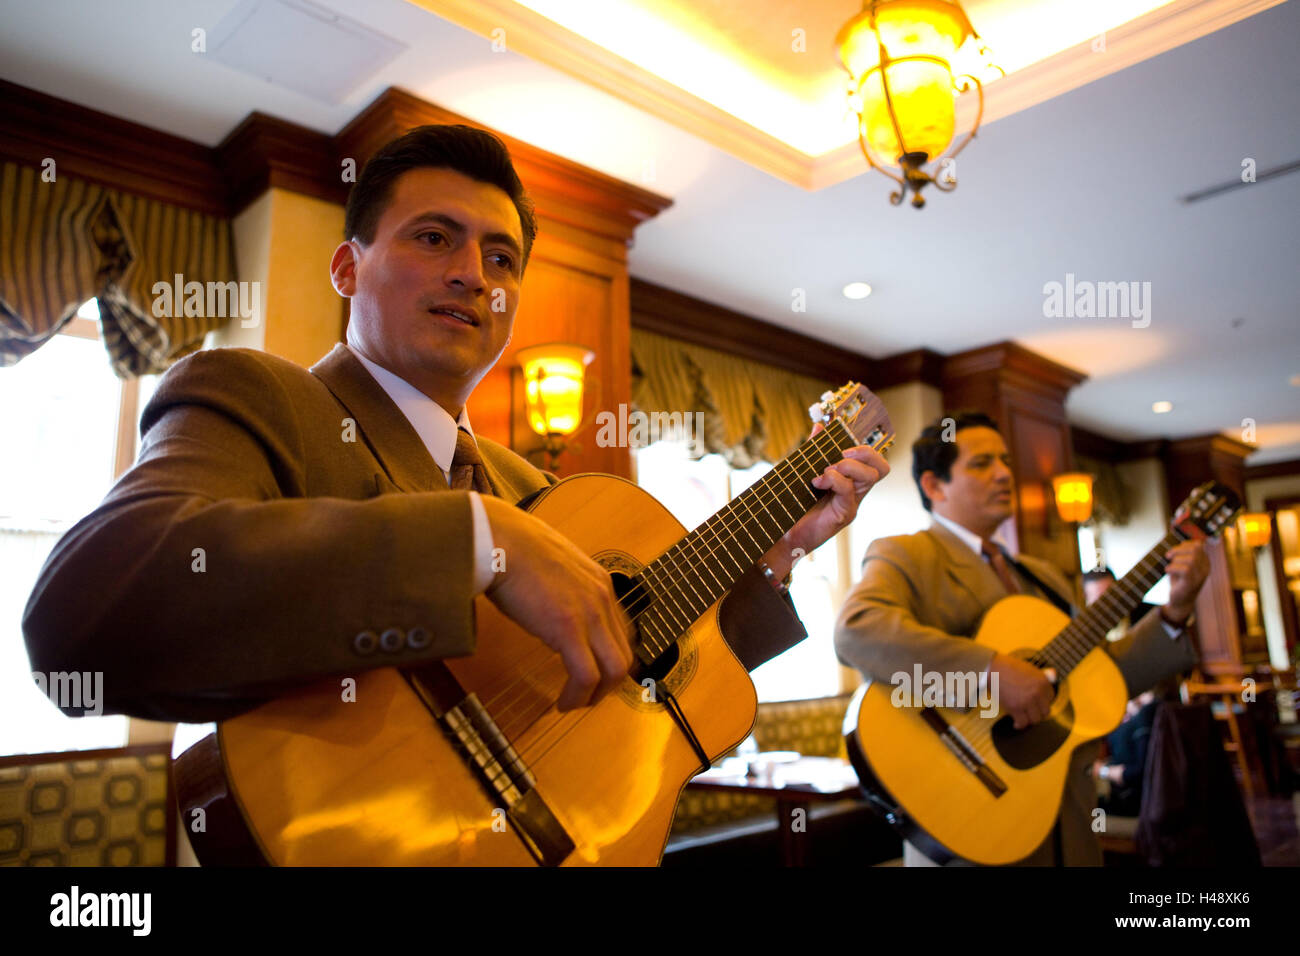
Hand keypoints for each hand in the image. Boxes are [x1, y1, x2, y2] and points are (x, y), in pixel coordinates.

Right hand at [479, 497, 633, 710]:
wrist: (498, 539)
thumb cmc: (512, 549)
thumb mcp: (552, 567)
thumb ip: (562, 587)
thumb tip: (551, 607)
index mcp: (599, 582)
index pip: (622, 632)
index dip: (610, 660)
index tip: (594, 675)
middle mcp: (602, 597)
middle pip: (624, 655)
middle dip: (608, 684)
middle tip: (586, 697)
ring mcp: (588, 612)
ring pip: (613, 670)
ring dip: (595, 695)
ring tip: (574, 703)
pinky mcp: (567, 627)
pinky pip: (585, 675)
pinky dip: (577, 696)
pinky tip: (561, 703)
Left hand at [761, 427, 889, 578]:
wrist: (784, 535)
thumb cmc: (795, 506)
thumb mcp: (804, 473)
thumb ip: (813, 451)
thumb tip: (819, 427)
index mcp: (850, 481)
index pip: (875, 461)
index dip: (865, 448)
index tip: (841, 444)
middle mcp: (856, 492)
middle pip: (881, 467)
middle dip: (864, 452)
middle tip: (841, 454)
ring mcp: (852, 503)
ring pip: (871, 476)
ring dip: (848, 465)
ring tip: (826, 470)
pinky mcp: (844, 514)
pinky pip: (849, 490)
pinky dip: (834, 479)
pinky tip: (817, 481)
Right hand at [989, 654, 1055, 729]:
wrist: (993, 669)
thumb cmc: (1009, 667)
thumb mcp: (1030, 668)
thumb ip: (1042, 675)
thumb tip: (1054, 674)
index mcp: (1043, 682)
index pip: (1051, 698)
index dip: (1042, 700)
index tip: (1036, 702)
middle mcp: (1037, 693)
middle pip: (1045, 712)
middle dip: (1038, 713)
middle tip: (1030, 712)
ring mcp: (1027, 701)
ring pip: (1035, 720)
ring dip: (1029, 720)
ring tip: (1023, 717)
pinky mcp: (1015, 708)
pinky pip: (1023, 723)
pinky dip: (1019, 725)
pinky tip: (1016, 724)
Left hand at [1164, 539, 1209, 622]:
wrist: (1179, 601)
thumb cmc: (1179, 580)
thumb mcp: (1181, 564)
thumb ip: (1183, 554)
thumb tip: (1179, 541)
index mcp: (1204, 562)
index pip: (1198, 545)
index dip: (1185, 544)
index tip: (1175, 550)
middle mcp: (1205, 568)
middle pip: (1195, 550)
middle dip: (1178, 550)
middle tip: (1168, 556)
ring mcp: (1200, 576)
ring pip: (1191, 559)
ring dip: (1175, 560)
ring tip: (1169, 566)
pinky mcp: (1192, 584)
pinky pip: (1185, 570)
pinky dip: (1173, 568)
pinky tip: (1167, 571)